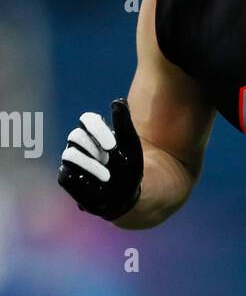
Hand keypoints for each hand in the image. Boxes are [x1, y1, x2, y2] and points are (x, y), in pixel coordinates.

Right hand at [58, 99, 143, 220]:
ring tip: (107, 177)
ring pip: (69, 155)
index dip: (97, 129)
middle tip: (111, 160)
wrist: (128, 195)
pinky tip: (98, 187)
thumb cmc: (129, 166)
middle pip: (76, 136)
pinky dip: (82, 181)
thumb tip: (118, 100)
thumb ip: (124, 123)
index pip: (87, 119)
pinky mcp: (67, 178)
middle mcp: (79, 143)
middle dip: (95, 149)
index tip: (113, 145)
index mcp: (94, 132)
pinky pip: (65, 176)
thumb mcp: (131, 146)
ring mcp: (71, 161)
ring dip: (90, 166)